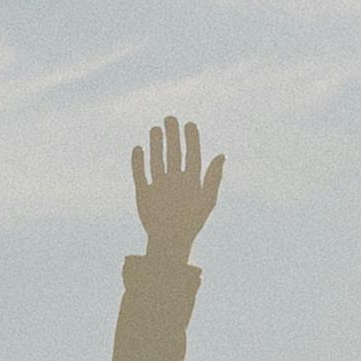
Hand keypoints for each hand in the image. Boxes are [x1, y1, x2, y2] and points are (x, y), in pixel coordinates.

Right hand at [128, 115, 223, 267]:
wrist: (170, 242)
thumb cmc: (192, 223)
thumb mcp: (207, 200)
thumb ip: (213, 177)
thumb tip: (222, 154)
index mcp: (192, 181)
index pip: (192, 155)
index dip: (192, 140)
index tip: (189, 124)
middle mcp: (175, 180)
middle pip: (173, 153)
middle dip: (172, 136)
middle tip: (170, 118)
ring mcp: (159, 186)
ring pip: (157, 160)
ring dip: (156, 144)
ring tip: (156, 129)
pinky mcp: (144, 193)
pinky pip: (140, 174)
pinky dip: (138, 162)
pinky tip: (138, 148)